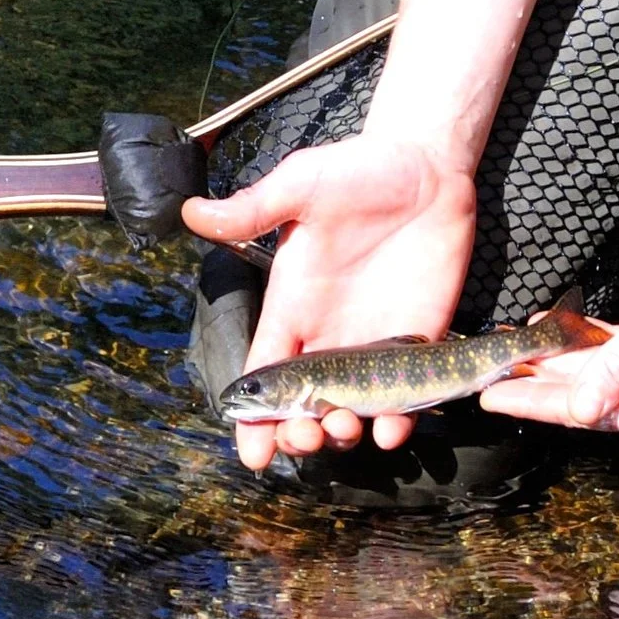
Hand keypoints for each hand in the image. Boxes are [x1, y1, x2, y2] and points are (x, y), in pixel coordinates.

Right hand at [180, 132, 475, 470]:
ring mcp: (372, 343)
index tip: (252, 455)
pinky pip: (405, 400)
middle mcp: (328, 335)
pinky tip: (391, 428)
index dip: (253, 421)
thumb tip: (191, 211)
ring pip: (350, 414)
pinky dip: (397, 425)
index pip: (264, 375)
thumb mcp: (302, 185)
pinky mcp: (417, 342)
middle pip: (302, 408)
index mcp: (292, 306)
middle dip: (297, 436)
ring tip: (344, 426)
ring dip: (342, 436)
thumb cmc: (359, 169)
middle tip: (306, 434)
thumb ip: (253, 208)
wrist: (426, 162)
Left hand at [479, 189, 618, 437]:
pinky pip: (614, 354)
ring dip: (555, 364)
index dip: (536, 404)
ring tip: (509, 352)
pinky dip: (581, 345)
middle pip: (588, 399)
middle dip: (536, 387)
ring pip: (597, 375)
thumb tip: (578, 412)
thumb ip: (617, 369)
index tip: (492, 397)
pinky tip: (550, 332)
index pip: (588, 412)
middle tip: (486, 377)